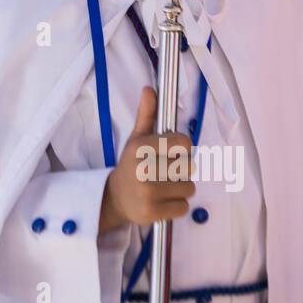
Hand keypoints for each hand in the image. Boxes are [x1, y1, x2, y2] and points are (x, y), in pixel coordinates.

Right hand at [100, 86, 194, 231]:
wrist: (114, 199)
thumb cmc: (131, 165)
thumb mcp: (136, 139)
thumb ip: (147, 115)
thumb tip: (149, 89)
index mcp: (141, 147)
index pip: (183, 143)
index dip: (182, 148)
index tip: (172, 152)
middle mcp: (143, 169)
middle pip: (189, 166)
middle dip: (181, 170)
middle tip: (164, 172)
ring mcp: (147, 193)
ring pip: (189, 188)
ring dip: (180, 189)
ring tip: (163, 187)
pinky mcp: (152, 213)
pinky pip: (183, 207)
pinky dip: (177, 205)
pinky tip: (162, 201)